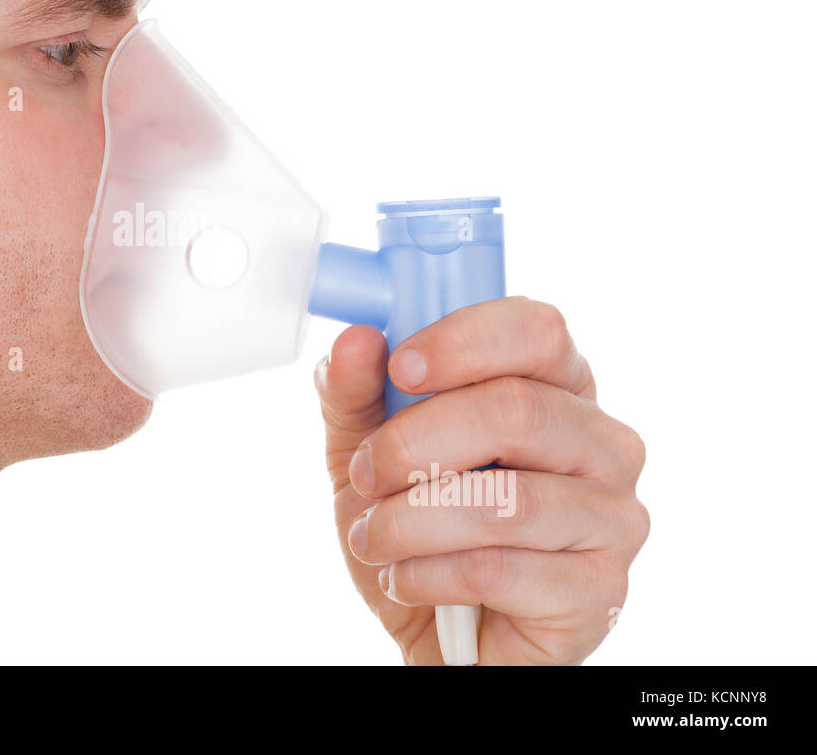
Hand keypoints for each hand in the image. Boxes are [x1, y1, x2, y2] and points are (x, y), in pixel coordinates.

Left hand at [315, 297, 648, 664]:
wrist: (437, 637)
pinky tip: (407, 579)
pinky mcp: (599, 592)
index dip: (464, 342)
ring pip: (504, 500)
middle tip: (365, 474)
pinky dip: (427, 574)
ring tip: (375, 538)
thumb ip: (356, 391)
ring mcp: (612, 519)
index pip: (537, 330)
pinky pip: (497, 570)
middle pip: (517, 409)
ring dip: (409, 521)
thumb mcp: (365, 449)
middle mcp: (602, 444)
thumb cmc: (416, 527)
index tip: (399, 367)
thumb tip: (354, 341)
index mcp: (557, 388)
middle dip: (413, 443)